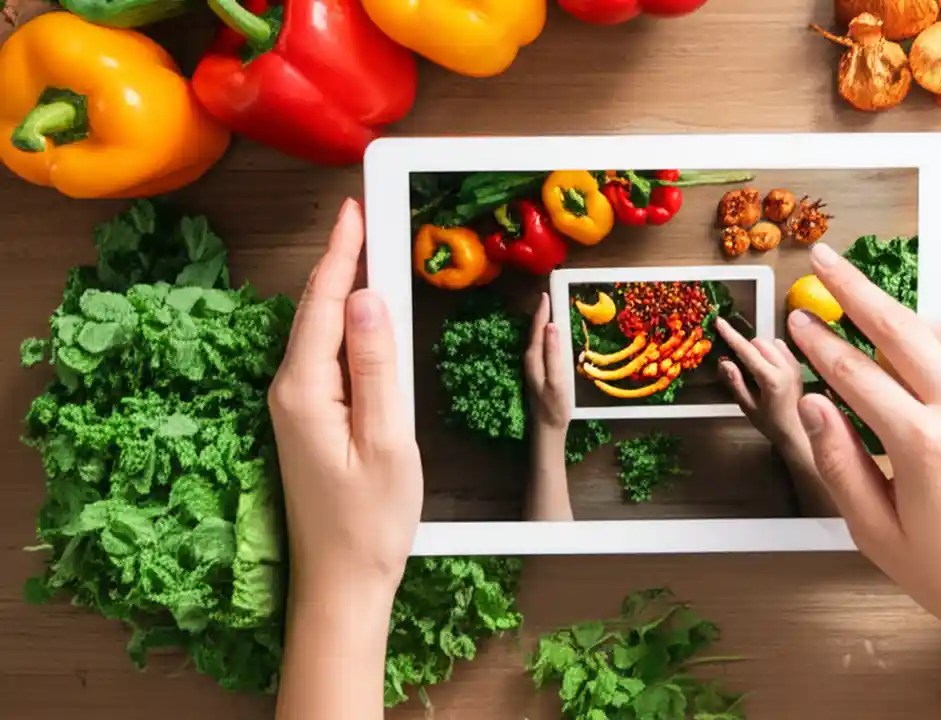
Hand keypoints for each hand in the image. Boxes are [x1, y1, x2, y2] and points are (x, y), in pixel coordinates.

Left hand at [268, 199, 422, 600]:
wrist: (342, 582)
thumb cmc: (371, 520)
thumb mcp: (387, 439)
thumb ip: (377, 367)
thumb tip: (366, 299)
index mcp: (305, 391)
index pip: (323, 305)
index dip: (340, 254)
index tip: (354, 209)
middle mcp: (289, 392)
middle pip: (315, 313)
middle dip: (340, 262)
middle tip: (366, 218)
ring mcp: (295, 408)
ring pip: (319, 335)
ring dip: (342, 293)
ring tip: (368, 253)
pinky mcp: (307, 422)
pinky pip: (326, 360)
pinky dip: (345, 330)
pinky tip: (364, 321)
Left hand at [525, 292, 569, 432]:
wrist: (548, 428)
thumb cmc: (555, 405)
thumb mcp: (557, 378)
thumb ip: (553, 352)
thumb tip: (551, 326)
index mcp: (534, 358)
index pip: (538, 329)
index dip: (542, 312)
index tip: (546, 295)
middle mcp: (530, 360)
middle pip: (535, 332)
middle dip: (541, 314)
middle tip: (549, 297)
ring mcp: (534, 367)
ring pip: (537, 339)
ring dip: (542, 324)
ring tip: (550, 310)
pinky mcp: (539, 372)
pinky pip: (541, 347)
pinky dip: (545, 337)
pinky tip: (552, 336)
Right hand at [715, 317, 807, 452]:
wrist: (800, 434)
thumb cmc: (772, 425)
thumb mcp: (748, 407)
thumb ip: (736, 383)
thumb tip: (724, 362)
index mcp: (772, 378)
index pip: (747, 350)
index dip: (731, 335)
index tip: (720, 322)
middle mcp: (786, 367)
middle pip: (759, 342)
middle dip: (746, 347)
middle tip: (739, 365)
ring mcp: (795, 365)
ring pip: (771, 342)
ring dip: (759, 349)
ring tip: (755, 369)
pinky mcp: (799, 365)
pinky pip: (782, 347)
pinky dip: (771, 351)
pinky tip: (769, 367)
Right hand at [788, 242, 940, 645]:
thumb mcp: (871, 529)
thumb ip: (837, 459)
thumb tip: (812, 399)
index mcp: (922, 445)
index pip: (855, 372)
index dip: (819, 341)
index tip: (797, 317)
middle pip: (900, 327)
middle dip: (855, 289)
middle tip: (825, 259)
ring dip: (905, 317)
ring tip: (874, 317)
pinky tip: (927, 363)